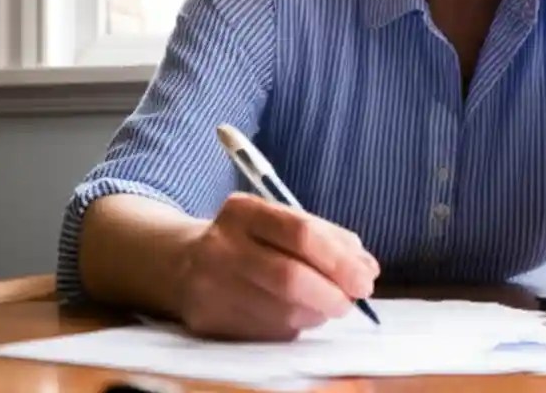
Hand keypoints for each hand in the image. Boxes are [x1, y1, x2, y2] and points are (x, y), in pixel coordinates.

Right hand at [174, 192, 379, 340]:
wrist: (179, 264)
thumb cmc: (246, 241)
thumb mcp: (277, 222)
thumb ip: (326, 238)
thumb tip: (366, 267)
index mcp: (243, 211)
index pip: (301, 233)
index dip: (340, 260)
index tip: (366, 278)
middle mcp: (221, 246)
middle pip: (290, 278)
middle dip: (332, 295)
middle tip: (350, 302)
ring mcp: (210, 286)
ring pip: (283, 313)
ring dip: (315, 314)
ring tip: (321, 305)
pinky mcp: (209, 321)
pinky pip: (267, 333)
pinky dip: (291, 327)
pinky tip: (290, 314)